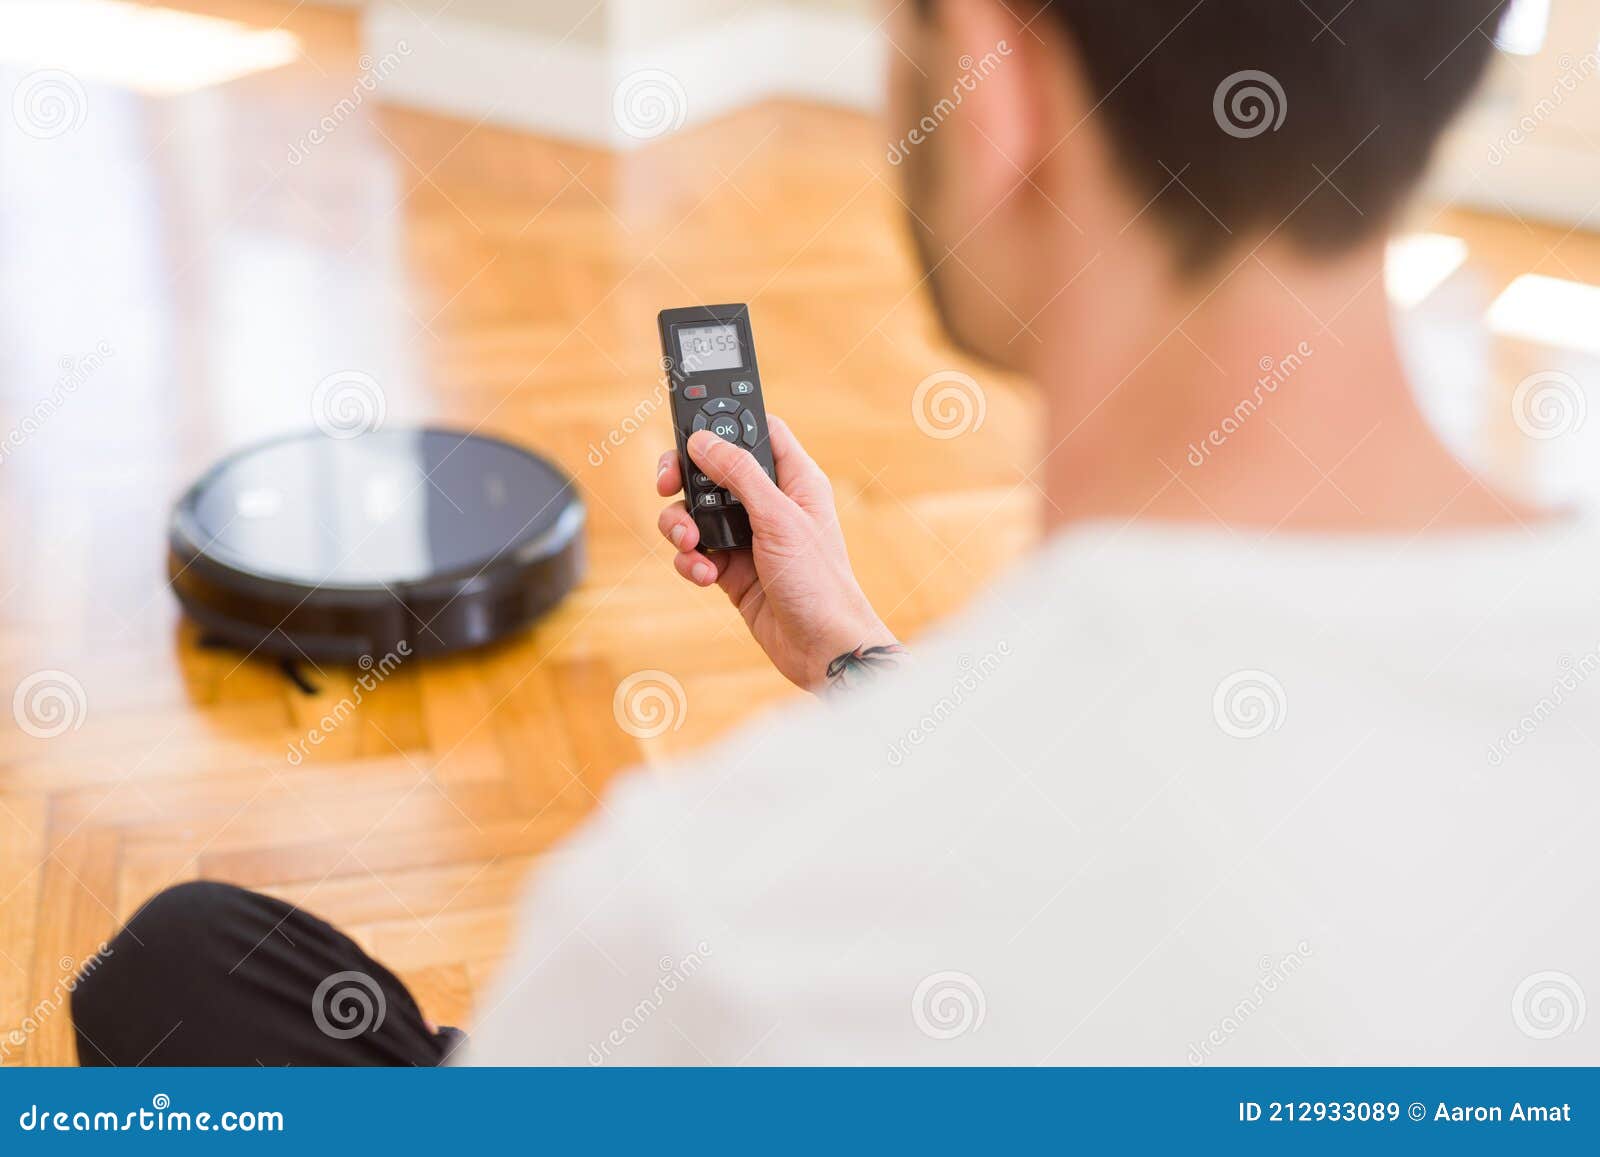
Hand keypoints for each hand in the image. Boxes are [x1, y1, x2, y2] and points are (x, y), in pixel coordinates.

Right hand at [655, 416, 897, 693]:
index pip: (757, 430)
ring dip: (681, 526)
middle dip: (685, 478)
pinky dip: (691, 561)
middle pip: (714, 469)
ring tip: (688, 544)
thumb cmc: (819, 582)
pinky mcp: (731, 568)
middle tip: (667, 485)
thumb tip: (702, 439)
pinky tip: (705, 575)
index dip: (724, 423)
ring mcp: (748, 536)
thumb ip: (739, 474)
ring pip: (696, 512)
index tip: (691, 429)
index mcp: (794, 479)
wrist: (821, 647)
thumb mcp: (779, 518)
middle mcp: (769, 503)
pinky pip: (695, 552)